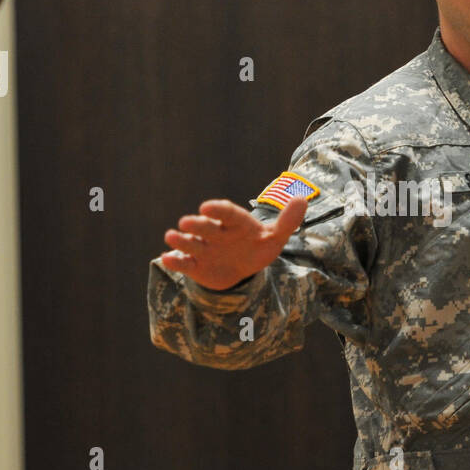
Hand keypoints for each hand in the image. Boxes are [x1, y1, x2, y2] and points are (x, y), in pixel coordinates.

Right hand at [158, 196, 307, 290]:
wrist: (243, 269)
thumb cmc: (258, 247)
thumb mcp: (275, 237)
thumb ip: (287, 222)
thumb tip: (302, 200)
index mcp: (235, 222)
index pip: (226, 212)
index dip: (217, 209)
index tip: (207, 207)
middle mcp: (216, 232)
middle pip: (206, 227)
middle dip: (196, 224)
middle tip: (186, 222)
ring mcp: (204, 248)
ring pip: (191, 243)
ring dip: (181, 240)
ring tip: (172, 236)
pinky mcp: (195, 265)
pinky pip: (184, 262)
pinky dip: (175, 260)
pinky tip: (167, 258)